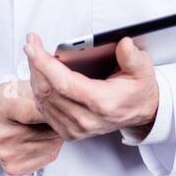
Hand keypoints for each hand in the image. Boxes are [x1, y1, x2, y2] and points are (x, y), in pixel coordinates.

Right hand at [0, 80, 61, 175]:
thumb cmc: (2, 103)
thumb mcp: (18, 87)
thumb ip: (41, 92)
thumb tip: (66, 100)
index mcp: (4, 107)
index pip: (38, 111)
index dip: (56, 109)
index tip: (64, 106)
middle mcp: (3, 134)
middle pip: (50, 129)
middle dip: (55, 121)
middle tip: (47, 114)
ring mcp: (7, 153)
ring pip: (53, 144)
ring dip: (54, 134)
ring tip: (40, 125)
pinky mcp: (13, 167)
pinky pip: (49, 156)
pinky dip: (49, 146)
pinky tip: (38, 138)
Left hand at [24, 33, 159, 140]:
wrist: (141, 112)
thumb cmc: (138, 90)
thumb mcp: (143, 69)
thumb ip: (133, 57)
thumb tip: (124, 44)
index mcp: (102, 103)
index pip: (63, 84)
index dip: (43, 64)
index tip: (32, 46)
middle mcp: (86, 119)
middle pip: (48, 91)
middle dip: (35, 64)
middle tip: (32, 44)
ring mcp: (76, 128)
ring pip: (42, 100)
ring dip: (34, 75)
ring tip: (35, 55)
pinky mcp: (69, 132)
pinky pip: (44, 110)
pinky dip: (38, 90)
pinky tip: (39, 74)